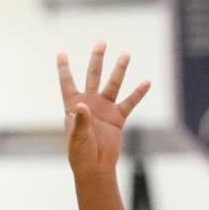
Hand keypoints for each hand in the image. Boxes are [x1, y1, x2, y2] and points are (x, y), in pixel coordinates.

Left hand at [59, 43, 150, 178]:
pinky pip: (129, 102)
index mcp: (73, 105)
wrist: (95, 167)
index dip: (64, 68)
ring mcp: (104, 109)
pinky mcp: (117, 118)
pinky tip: (146, 82)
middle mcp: (90, 103)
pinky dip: (138, 93)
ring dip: (119, 70)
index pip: (67, 82)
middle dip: (97, 59)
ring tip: (126, 54)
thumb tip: (82, 105)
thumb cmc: (80, 154)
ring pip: (113, 84)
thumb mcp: (77, 137)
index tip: (61, 53)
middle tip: (102, 42)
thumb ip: (80, 120)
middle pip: (93, 76)